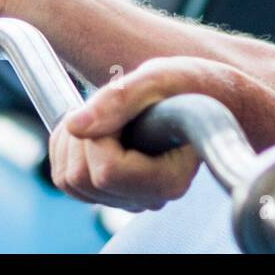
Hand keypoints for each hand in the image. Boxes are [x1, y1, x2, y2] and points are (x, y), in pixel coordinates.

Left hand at [49, 57, 237, 211]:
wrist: (208, 95)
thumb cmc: (193, 85)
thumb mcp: (162, 77)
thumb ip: (120, 98)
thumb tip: (74, 124)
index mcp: (170, 179)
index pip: (107, 172)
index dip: (101, 134)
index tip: (121, 107)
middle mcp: (150, 197)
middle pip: (81, 178)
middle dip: (82, 135)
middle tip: (110, 106)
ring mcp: (131, 197)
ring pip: (68, 180)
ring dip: (72, 140)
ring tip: (107, 115)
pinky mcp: (114, 191)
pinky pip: (66, 178)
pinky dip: (68, 148)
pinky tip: (96, 126)